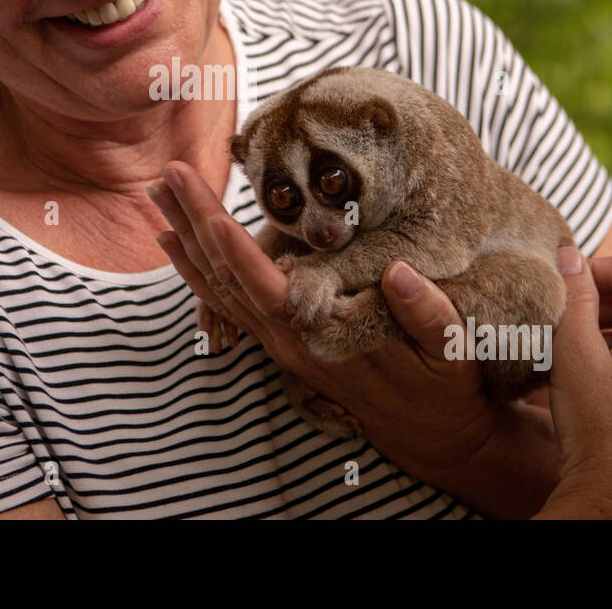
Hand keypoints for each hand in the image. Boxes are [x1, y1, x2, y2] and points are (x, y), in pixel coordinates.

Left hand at [147, 160, 510, 496]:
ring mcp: (281, 345)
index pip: (264, 285)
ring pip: (219, 290)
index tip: (201, 204)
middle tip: (166, 175)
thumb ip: (427, 312)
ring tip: (160, 197)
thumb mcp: (451, 349)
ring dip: (188, 241)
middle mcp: (291, 342)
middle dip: (194, 225)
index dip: (229, 244)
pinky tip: (180, 245)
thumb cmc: (443, 385)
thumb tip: (399, 272)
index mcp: (325, 336)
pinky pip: (228, 303)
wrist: (432, 434)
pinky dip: (199, 271)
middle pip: (227, 279)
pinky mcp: (282, 342)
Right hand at [534, 250, 611, 518]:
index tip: (567, 288)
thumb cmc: (594, 423)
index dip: (600, 269)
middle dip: (600, 299)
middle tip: (562, 316)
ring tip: (566, 348)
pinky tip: (583, 377)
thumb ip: (574, 298)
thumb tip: (570, 255)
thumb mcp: (574, 352)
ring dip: (604, 329)